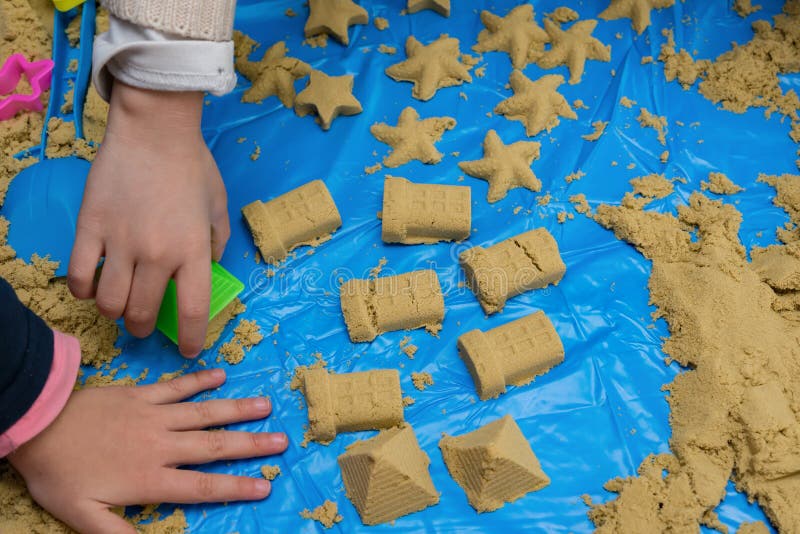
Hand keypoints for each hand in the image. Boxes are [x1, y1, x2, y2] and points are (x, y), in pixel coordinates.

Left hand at [8, 369, 286, 533]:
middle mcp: (161, 445)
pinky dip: (200, 380)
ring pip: (204, 413)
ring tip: (265, 405)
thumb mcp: (84, 516)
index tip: (265, 487)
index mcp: (151, 477)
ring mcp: (154, 416)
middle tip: (281, 441)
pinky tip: (221, 374)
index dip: (235, 488)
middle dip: (251, 445)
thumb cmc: (61, 474)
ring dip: (236, 410)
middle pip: (214, 447)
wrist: (38, 424)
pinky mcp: (142, 394)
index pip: (202, 487)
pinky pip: (177, 387)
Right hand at [68, 82, 230, 356]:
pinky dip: (83, 290)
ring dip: (114, 314)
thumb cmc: (192, 165)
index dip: (190, 338)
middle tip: (142, 326)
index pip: (191, 310)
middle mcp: (157, 253)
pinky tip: (91, 288)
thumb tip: (212, 267)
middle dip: (142, 329)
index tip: (187, 349)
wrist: (154, 129)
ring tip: (118, 309)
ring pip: (109, 302)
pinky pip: (78, 274)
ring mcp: (120, 241)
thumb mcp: (219, 205)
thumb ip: (217, 241)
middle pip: (141, 313)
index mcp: (193, 250)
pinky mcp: (89, 227)